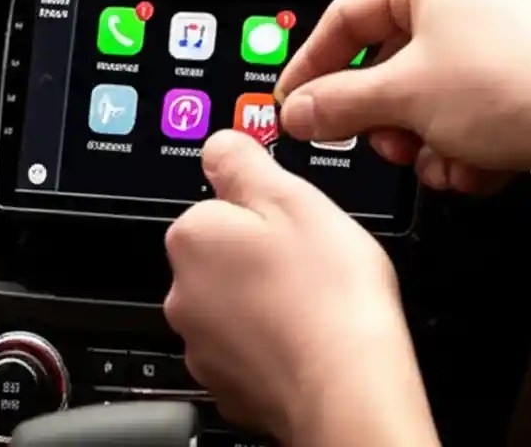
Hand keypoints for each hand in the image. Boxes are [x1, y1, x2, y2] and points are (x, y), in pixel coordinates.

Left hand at [164, 130, 436, 445]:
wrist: (347, 387)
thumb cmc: (327, 294)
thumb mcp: (293, 197)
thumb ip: (244, 162)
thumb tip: (218, 144)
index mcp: (193, 236)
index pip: (218, 205)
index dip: (264, 211)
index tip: (296, 224)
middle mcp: (184, 292)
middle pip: (223, 256)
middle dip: (261, 256)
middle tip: (311, 262)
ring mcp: (202, 344)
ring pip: (235, 304)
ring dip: (266, 300)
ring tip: (314, 302)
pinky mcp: (226, 385)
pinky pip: (248, 350)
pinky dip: (274, 344)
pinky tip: (308, 338)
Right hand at [275, 0, 530, 192]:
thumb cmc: (519, 89)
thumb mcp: (403, 98)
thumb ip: (338, 104)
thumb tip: (301, 111)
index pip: (347, 17)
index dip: (312, 65)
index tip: (295, 103)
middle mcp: (468, 1)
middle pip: (388, 64)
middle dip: (383, 116)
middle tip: (376, 140)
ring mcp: (498, 42)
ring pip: (426, 98)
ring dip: (423, 141)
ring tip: (437, 159)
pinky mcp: (521, 82)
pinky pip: (465, 117)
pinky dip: (460, 149)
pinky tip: (473, 167)